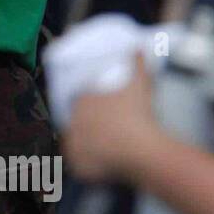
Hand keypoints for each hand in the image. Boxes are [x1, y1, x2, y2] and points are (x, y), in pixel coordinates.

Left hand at [65, 53, 165, 183]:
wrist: (141, 148)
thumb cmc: (138, 113)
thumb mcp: (139, 84)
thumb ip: (137, 63)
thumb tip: (137, 47)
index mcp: (82, 102)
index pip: (80, 102)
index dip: (91, 107)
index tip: (104, 113)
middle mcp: (73, 123)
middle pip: (77, 124)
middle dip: (88, 126)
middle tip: (107, 131)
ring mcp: (74, 146)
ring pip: (76, 144)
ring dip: (86, 145)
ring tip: (104, 149)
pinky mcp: (78, 166)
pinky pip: (79, 166)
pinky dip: (87, 166)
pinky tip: (100, 166)